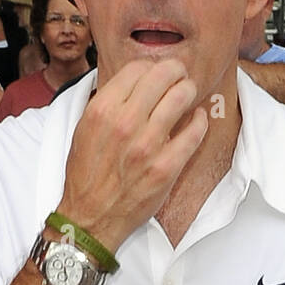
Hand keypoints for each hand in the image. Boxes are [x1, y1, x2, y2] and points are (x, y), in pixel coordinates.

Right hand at [59, 58, 207, 253]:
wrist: (90, 217)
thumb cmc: (87, 175)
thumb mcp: (85, 129)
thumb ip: (108, 103)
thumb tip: (133, 82)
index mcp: (102, 110)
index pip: (137, 69)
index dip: (151, 66)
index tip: (156, 73)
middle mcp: (125, 123)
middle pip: (162, 75)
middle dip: (175, 71)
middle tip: (179, 76)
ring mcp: (148, 145)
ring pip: (181, 97)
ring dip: (188, 91)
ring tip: (187, 94)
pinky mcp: (166, 167)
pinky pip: (194, 132)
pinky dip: (199, 120)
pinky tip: (197, 119)